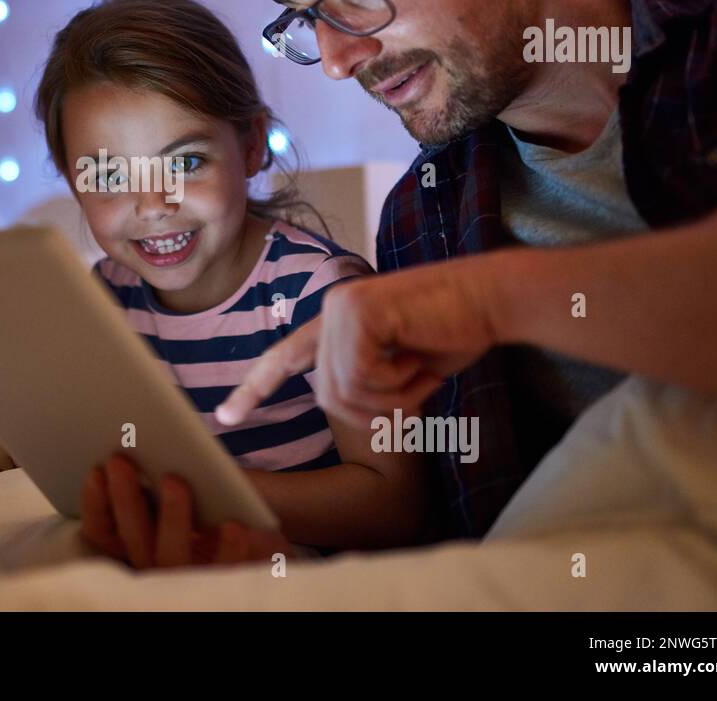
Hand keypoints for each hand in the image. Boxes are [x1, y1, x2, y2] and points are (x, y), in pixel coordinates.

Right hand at [80, 454, 290, 568]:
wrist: (267, 535)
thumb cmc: (216, 504)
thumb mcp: (184, 488)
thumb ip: (160, 478)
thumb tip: (141, 439)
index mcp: (140, 541)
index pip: (104, 531)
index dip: (94, 503)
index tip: (96, 470)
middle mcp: (157, 565)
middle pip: (133, 538)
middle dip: (125, 498)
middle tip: (122, 461)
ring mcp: (190, 577)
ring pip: (170, 556)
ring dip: (172, 518)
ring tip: (174, 481)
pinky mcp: (226, 581)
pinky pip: (224, 570)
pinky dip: (227, 548)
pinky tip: (233, 524)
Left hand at [217, 255, 502, 427]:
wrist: (490, 300)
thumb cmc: (456, 332)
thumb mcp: (403, 369)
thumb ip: (367, 381)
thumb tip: (340, 404)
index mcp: (337, 323)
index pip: (286, 358)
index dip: (255, 388)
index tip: (226, 417)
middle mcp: (331, 310)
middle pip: (329, 397)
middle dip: (377, 407)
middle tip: (416, 382)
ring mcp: (342, 306)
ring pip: (344, 392)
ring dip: (391, 397)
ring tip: (419, 366)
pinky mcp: (358, 310)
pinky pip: (361, 377)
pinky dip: (396, 383)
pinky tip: (416, 358)